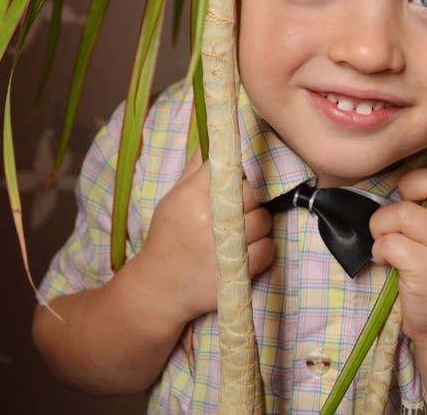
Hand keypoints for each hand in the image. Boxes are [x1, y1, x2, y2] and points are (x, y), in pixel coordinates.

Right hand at [137, 151, 274, 323]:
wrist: (158, 288)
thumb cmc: (167, 237)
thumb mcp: (173, 199)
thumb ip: (195, 169)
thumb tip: (212, 138)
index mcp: (192, 195)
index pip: (231, 167)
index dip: (239, 172)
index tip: (238, 179)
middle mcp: (210, 219)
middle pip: (253, 192)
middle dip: (251, 198)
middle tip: (241, 206)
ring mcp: (225, 247)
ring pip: (264, 220)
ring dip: (258, 224)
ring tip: (242, 229)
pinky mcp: (237, 273)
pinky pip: (268, 249)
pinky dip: (263, 249)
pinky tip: (247, 249)